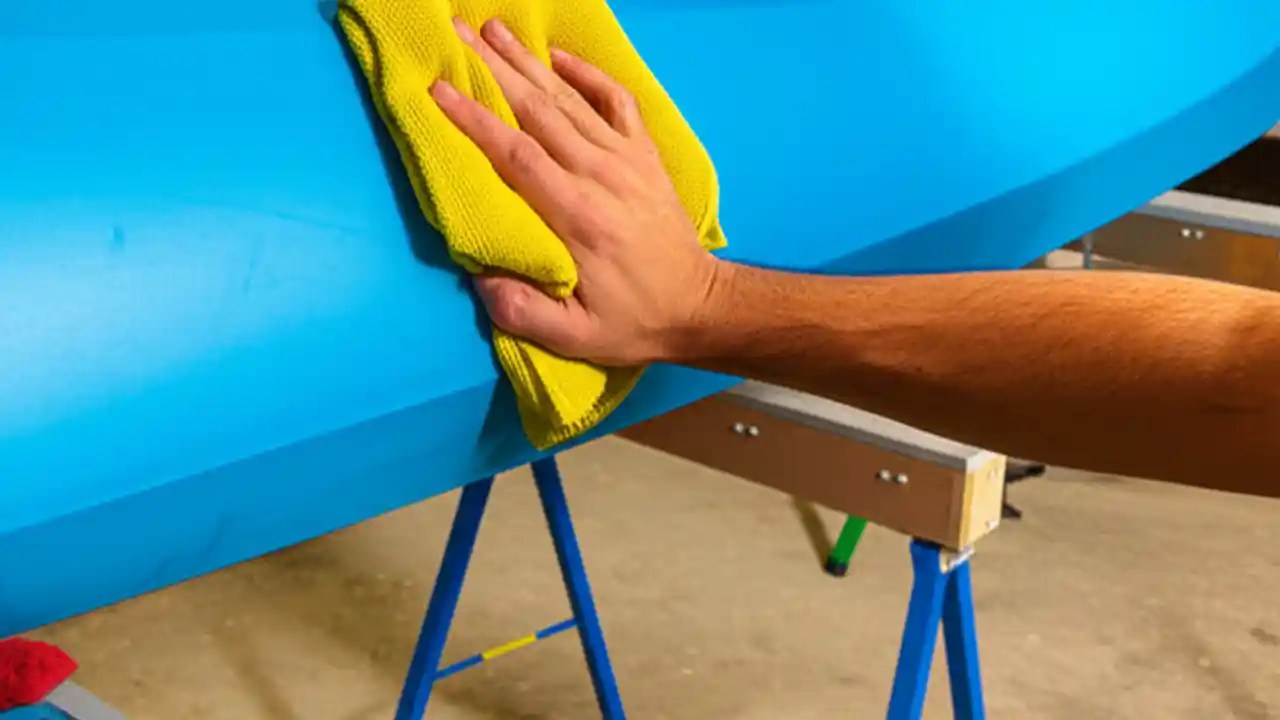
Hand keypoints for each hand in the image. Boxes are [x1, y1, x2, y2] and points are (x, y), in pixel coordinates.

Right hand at [431, 18, 724, 365]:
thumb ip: (524, 310)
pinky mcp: (644, 157)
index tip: (439, 87)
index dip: (475, 118)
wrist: (698, 307)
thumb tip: (480, 277)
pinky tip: (558, 56)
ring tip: (492, 29)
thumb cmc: (633, 322)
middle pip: (538, 110)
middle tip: (455, 32)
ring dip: (528, 61)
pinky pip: (616, 101)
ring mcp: (626, 160)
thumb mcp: (576, 338)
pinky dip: (588, 74)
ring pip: (569, 99)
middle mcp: (600, 176)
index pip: (516, 154)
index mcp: (577, 216)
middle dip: (492, 69)